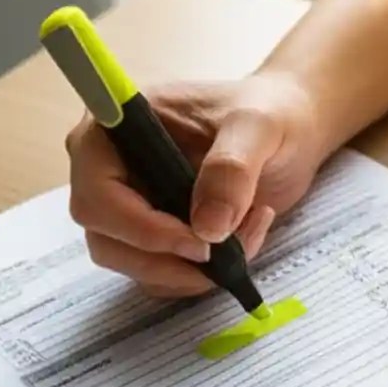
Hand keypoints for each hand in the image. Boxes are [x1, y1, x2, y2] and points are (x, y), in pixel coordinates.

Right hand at [65, 73, 322, 296]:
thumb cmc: (268, 112)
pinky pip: (160, 273)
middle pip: (107, 239)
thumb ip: (232, 168)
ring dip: (192, 269)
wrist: (290, 128)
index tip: (201, 243)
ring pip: (133, 264)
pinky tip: (242, 238)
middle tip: (232, 250)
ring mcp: (128, 205)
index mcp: (115, 129)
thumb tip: (207, 228)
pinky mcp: (152, 232)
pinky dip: (200, 272)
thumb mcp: (258, 127)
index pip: (97, 195)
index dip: (142, 228)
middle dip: (171, 258)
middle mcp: (109, 169)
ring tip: (250, 230)